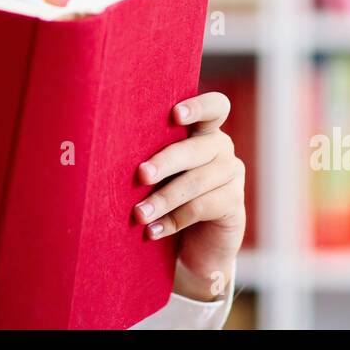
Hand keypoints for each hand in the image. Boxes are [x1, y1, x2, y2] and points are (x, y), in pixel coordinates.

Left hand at [133, 91, 244, 302]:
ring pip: (196, 182)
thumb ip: (152, 157)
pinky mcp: (235, 202)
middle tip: (141, 175)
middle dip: (165, 162)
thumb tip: (114, 152)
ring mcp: (232, 173)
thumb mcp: (161, 173)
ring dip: (163, 199)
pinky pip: (201, 208)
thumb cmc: (169, 197)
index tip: (175, 114)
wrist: (195, 243)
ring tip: (139, 214)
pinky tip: (153, 231)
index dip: (199, 107)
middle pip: (196, 149)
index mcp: (204, 130)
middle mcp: (222, 147)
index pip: (215, 107)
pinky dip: (173, 220)